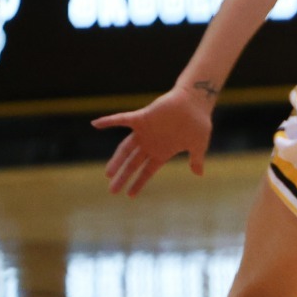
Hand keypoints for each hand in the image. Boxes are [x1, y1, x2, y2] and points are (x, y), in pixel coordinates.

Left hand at [92, 83, 215, 195]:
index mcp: (162, 152)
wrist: (196, 101)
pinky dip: (109, 121)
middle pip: (132, 164)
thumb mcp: (198, 144)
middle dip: (123, 177)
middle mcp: (150, 144)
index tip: (129, 195)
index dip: (138, 183)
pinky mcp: (142, 118)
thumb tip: (199, 174)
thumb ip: (196, 159)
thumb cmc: (198, 122)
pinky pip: (122, 119)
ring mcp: (144, 132)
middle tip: (112, 191)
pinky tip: (96, 124)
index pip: (147, 171)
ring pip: (125, 149)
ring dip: (116, 160)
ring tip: (108, 173)